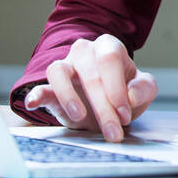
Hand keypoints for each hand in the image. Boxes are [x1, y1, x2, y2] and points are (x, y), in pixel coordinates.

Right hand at [23, 34, 156, 142]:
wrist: (107, 104)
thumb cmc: (125, 91)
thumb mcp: (143, 89)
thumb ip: (144, 88)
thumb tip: (130, 95)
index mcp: (109, 46)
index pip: (110, 59)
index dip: (117, 87)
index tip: (124, 114)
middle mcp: (84, 51)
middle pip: (89, 73)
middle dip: (102, 106)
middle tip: (112, 130)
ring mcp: (64, 66)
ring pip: (59, 72)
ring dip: (69, 96)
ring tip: (80, 116)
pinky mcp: (49, 86)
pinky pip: (40, 86)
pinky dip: (35, 94)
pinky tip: (34, 102)